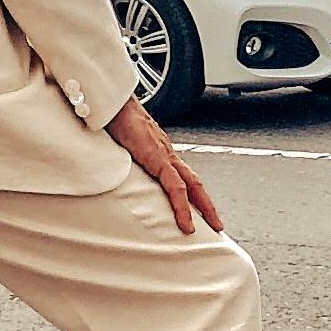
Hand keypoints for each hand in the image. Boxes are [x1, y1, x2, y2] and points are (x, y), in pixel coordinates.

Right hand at [108, 97, 221, 235]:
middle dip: (207, 204)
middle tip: (217, 224)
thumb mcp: (121, 147)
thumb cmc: (114, 120)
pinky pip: (175, 186)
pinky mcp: (157, 158)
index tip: (198, 211)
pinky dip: (182, 206)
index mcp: (160, 152)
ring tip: (212, 226)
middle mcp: (167, 153)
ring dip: (203, 207)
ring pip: (191, 185)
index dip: (192, 194)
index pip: (182, 176)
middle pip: (194, 183)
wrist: (113, 104)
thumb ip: (126, 161)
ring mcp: (164, 155)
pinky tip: (186, 222)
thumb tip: (118, 173)